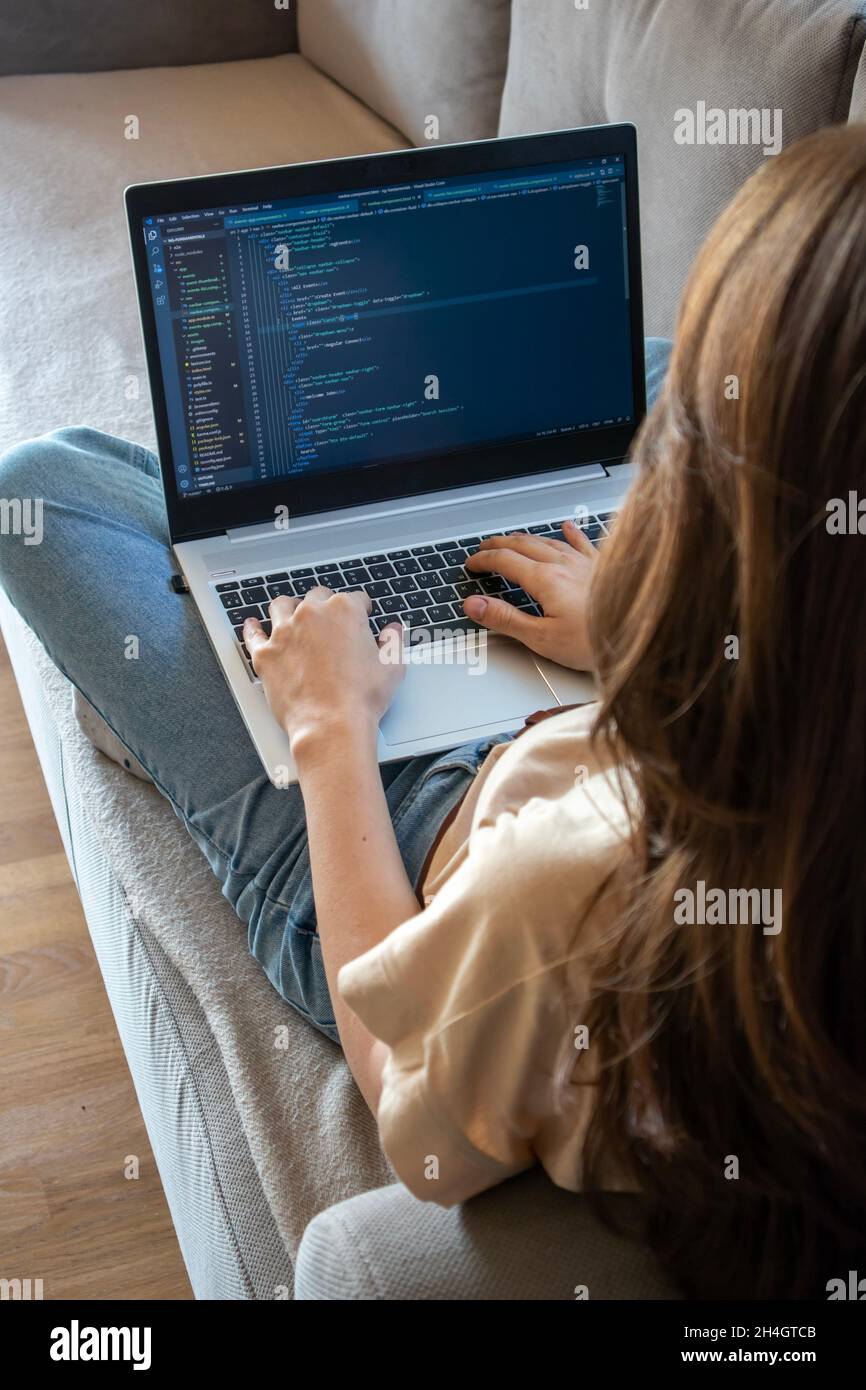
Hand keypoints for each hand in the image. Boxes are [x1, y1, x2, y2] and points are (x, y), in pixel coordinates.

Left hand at [243, 588, 404, 759]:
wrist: (331, 726)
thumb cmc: (361, 699)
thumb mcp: (392, 667)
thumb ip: (393, 642)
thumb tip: (393, 631)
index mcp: (344, 611)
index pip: (355, 598)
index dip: (361, 608)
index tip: (362, 616)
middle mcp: (311, 614)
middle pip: (317, 597)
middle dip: (325, 605)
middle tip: (330, 621)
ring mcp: (284, 632)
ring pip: (282, 606)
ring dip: (290, 608)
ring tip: (293, 616)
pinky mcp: (265, 653)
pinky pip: (253, 634)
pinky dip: (253, 628)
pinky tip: (254, 625)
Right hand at [463, 521, 597, 671]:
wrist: (642, 637)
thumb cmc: (596, 643)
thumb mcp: (542, 638)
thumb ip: (506, 619)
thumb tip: (475, 605)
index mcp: (547, 581)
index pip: (505, 562)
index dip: (484, 561)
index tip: (472, 563)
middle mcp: (566, 565)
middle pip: (524, 545)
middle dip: (500, 544)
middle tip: (485, 546)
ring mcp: (587, 564)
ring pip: (550, 541)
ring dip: (527, 538)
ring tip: (515, 538)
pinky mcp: (605, 568)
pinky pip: (583, 543)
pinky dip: (571, 533)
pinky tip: (568, 527)